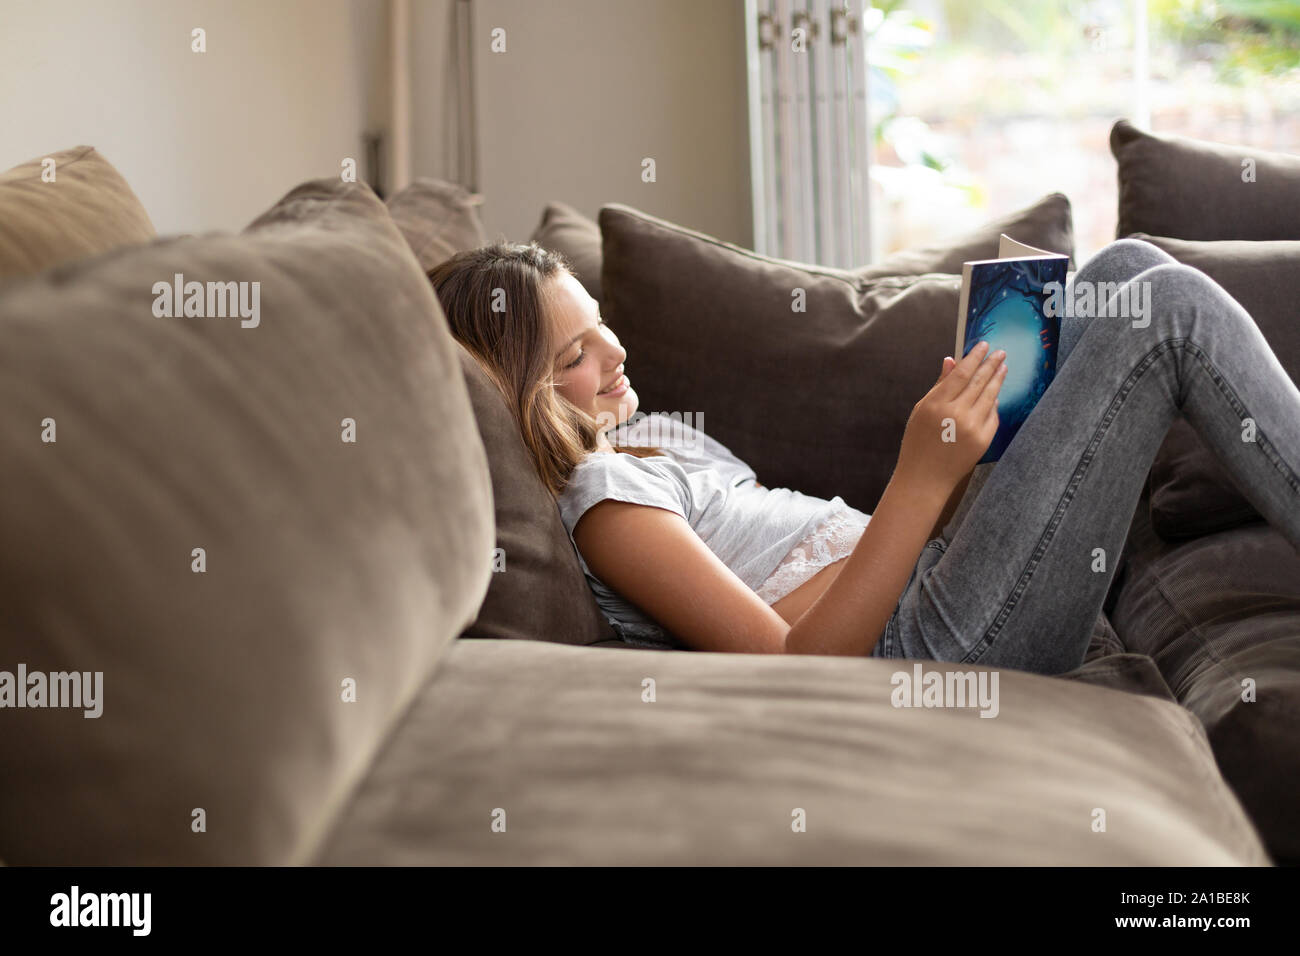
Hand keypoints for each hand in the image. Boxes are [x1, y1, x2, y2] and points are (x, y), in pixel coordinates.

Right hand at [895, 341, 1005, 492]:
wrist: (925, 477)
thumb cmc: (918, 443)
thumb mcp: (921, 410)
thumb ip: (939, 385)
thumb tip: (952, 361)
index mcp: (936, 404)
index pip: (961, 373)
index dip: (974, 357)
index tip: (983, 345)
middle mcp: (956, 414)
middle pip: (979, 381)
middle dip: (991, 364)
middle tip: (1000, 352)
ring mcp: (972, 427)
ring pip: (990, 396)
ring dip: (998, 379)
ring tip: (1003, 367)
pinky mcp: (984, 440)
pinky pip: (993, 415)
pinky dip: (994, 403)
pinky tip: (995, 394)